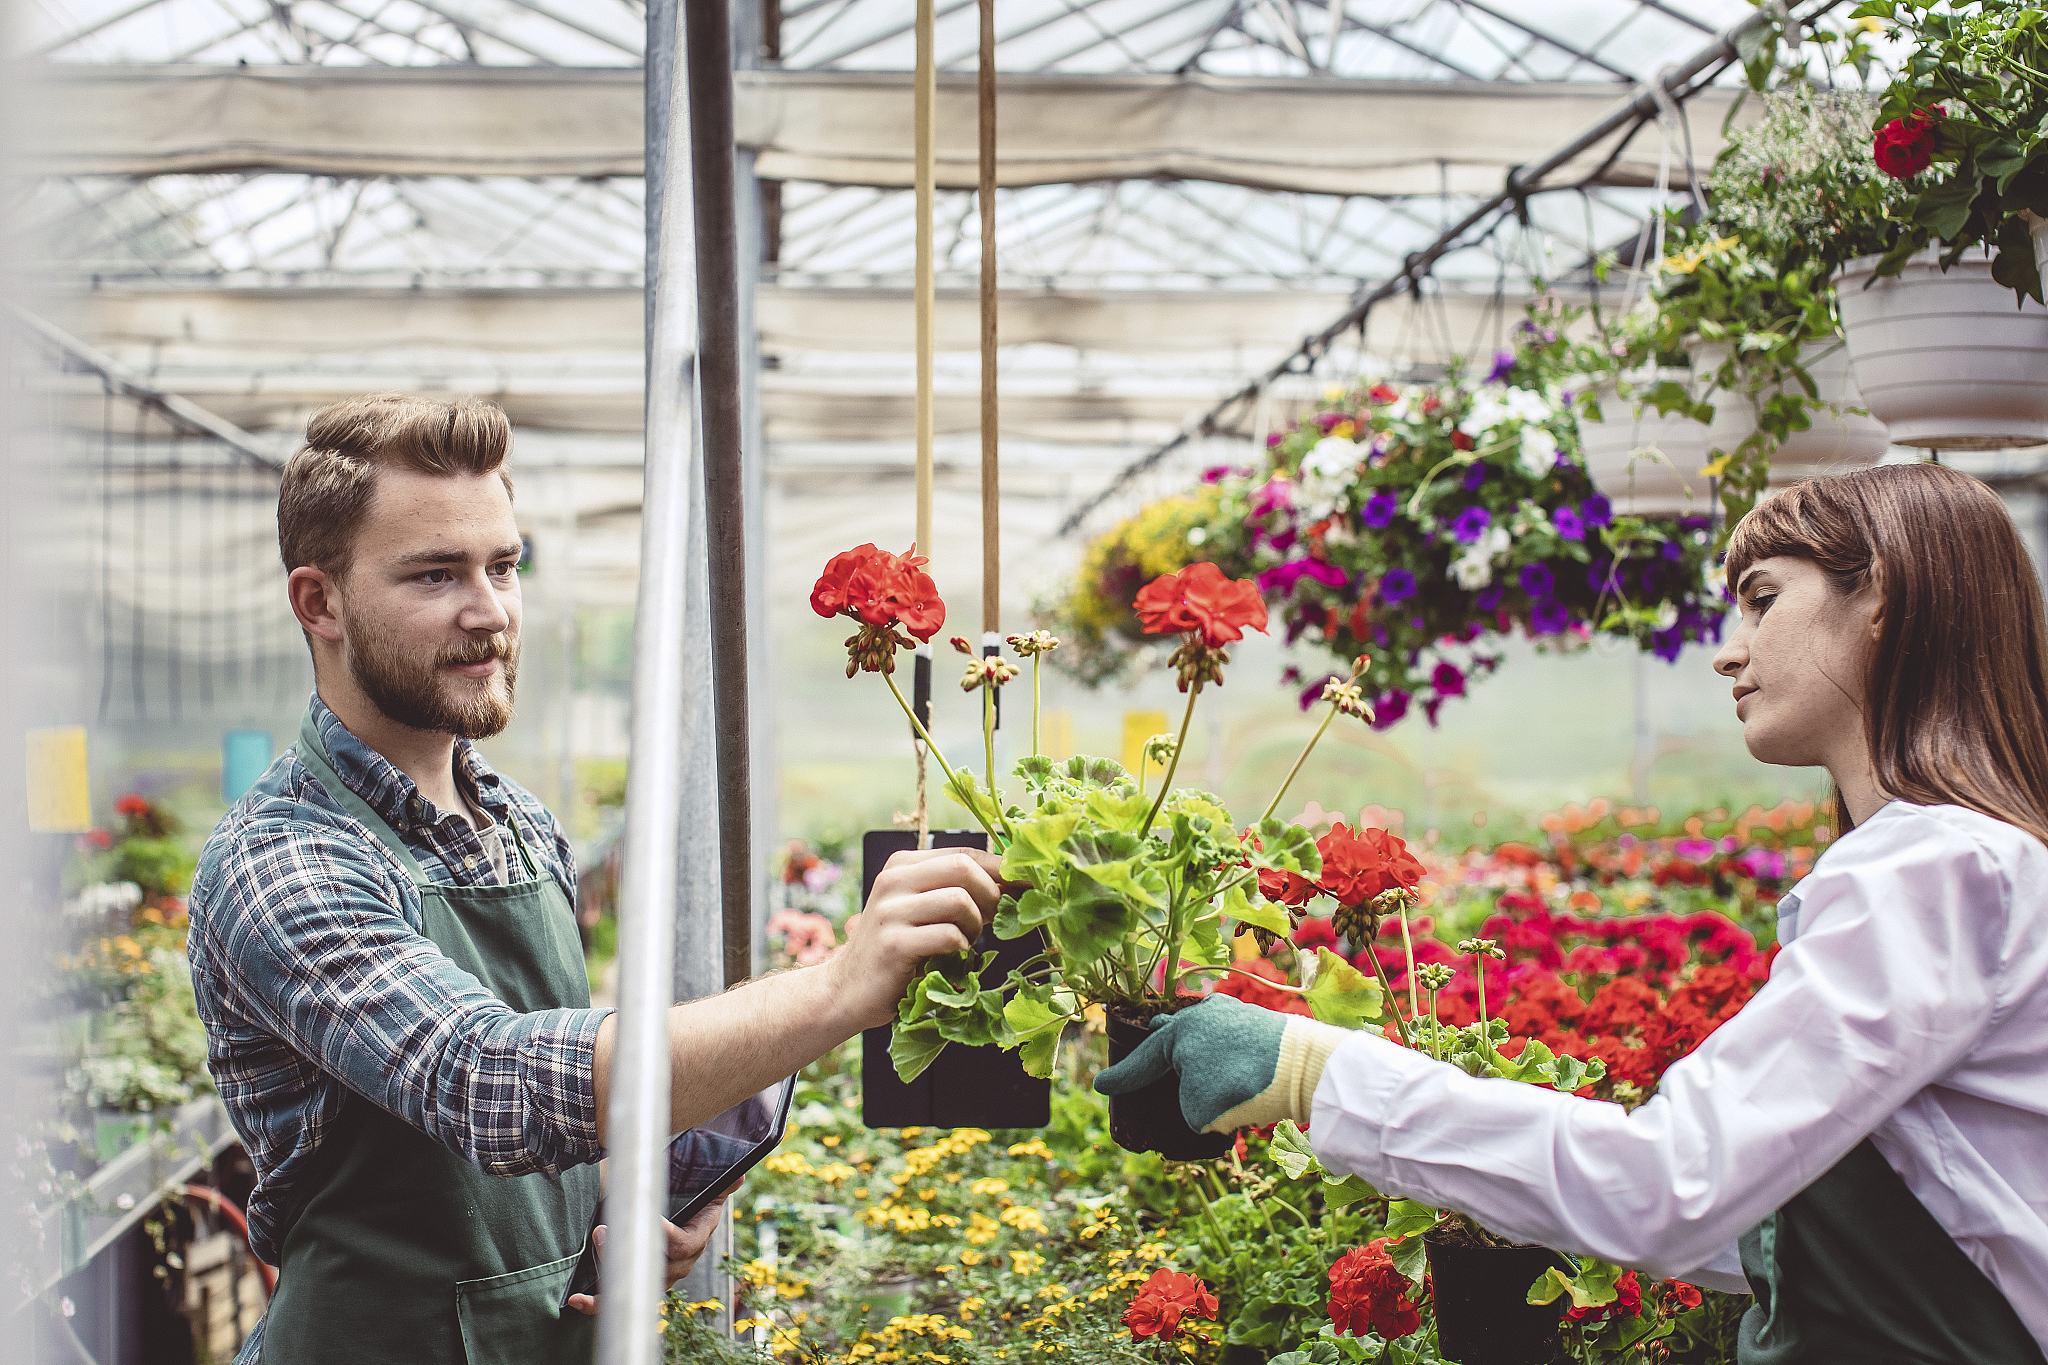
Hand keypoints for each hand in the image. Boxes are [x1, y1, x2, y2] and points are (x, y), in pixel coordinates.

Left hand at [564, 1187, 735, 1316]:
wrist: (674, 1212)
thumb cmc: (689, 1194)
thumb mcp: (707, 1185)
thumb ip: (722, 1182)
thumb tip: (740, 1174)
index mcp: (697, 1235)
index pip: (684, 1245)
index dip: (666, 1236)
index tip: (647, 1217)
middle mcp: (680, 1262)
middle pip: (656, 1267)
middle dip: (628, 1252)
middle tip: (603, 1231)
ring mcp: (658, 1275)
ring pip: (636, 1283)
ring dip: (611, 1274)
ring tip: (595, 1247)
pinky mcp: (636, 1282)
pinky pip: (619, 1299)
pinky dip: (596, 1303)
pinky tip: (577, 1300)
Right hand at [826, 847, 1003, 1029]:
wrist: (847, 990)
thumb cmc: (896, 950)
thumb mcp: (921, 910)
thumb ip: (955, 891)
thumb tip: (1012, 882)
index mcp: (903, 865)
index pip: (964, 853)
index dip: (1001, 869)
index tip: (1027, 885)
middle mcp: (894, 880)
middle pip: (964, 868)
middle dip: (992, 895)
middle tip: (994, 920)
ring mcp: (891, 911)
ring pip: (960, 900)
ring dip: (976, 925)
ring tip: (966, 941)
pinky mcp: (893, 943)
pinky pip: (948, 935)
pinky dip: (961, 947)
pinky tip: (952, 957)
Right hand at [1093, 994, 1346, 1133]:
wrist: (1301, 1066)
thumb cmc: (1239, 1086)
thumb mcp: (1197, 1111)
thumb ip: (1188, 1108)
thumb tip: (1203, 1104)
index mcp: (1177, 1034)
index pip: (1143, 1061)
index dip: (1121, 1078)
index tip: (1101, 1085)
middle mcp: (1202, 1017)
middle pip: (1170, 1032)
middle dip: (1155, 1045)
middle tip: (1144, 1056)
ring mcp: (1234, 1016)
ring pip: (1202, 1029)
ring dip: (1192, 1045)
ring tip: (1185, 1056)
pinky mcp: (1262, 1024)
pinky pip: (1229, 1035)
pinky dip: (1220, 1049)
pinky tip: (1223, 1058)